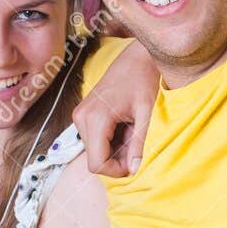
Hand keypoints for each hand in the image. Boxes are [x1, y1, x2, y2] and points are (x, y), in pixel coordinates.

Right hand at [73, 40, 158, 177]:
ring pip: (94, 150)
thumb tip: (134, 169)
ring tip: (132, 132)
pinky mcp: (83, 113)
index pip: (97, 163)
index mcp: (96, 118)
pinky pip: (94, 139)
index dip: (115, 171)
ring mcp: (80, 115)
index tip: (134, 164)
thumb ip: (139, 143)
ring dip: (114, 150)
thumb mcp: (146, 113)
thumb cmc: (144, 79)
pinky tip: (124, 127)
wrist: (136, 57)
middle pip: (94, 158)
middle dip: (116, 160)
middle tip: (137, 146)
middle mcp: (82, 117)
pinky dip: (110, 141)